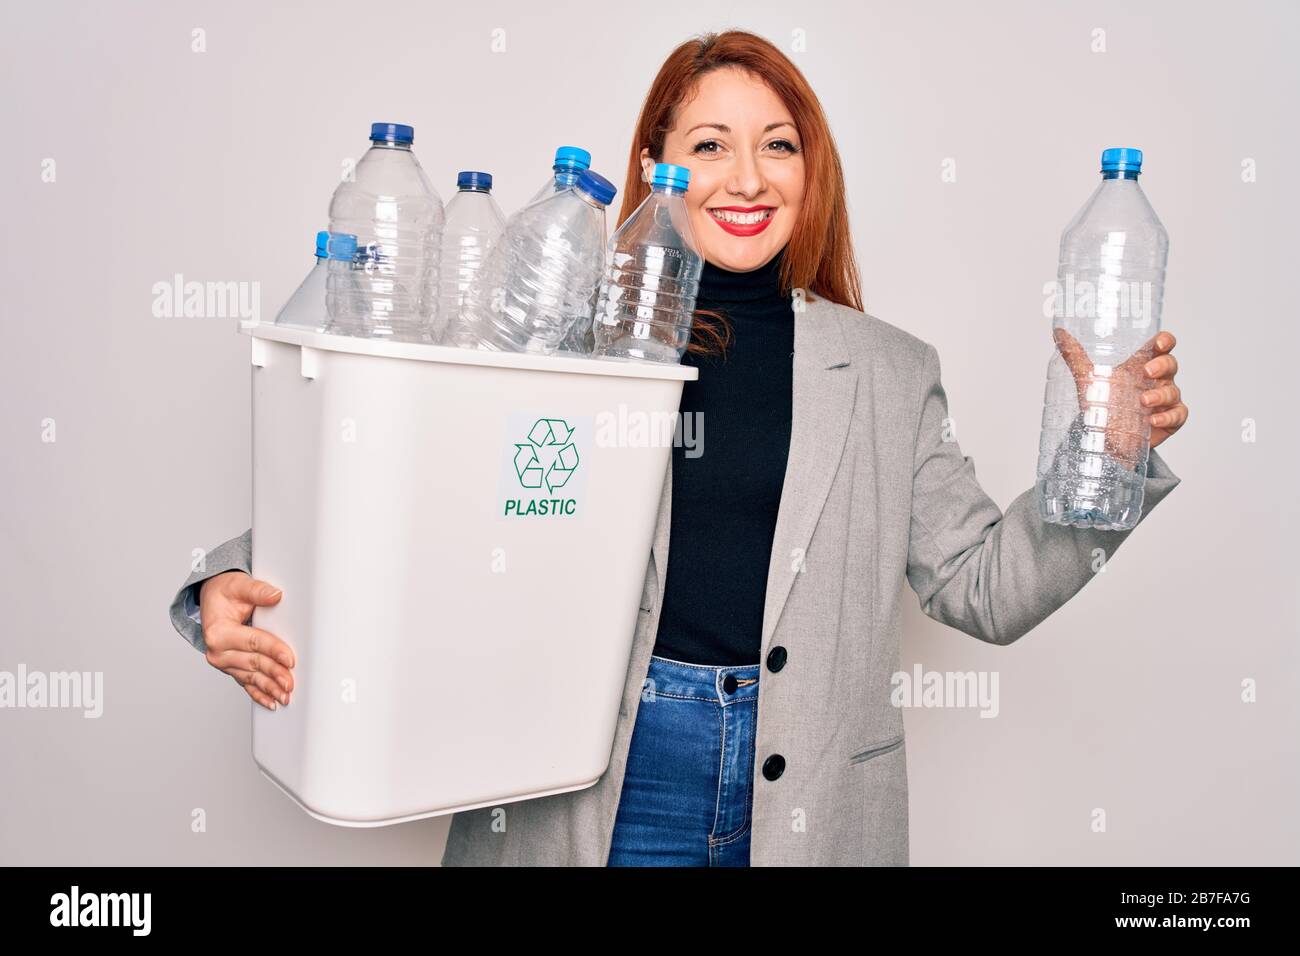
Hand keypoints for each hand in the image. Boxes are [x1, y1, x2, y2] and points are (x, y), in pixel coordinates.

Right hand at [199, 571, 294, 710]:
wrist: (212, 599)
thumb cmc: (225, 592)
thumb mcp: (239, 585)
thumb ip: (257, 590)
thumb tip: (275, 595)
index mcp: (218, 632)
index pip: (252, 642)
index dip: (272, 650)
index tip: (289, 659)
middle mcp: (218, 651)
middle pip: (253, 663)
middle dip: (274, 674)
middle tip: (290, 683)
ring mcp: (224, 662)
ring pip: (251, 676)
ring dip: (269, 688)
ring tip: (285, 696)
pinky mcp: (231, 667)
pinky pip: (246, 683)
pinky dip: (259, 694)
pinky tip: (271, 703)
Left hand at [1052, 328, 1187, 460]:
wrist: (1102, 439)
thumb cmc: (1101, 406)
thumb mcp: (1087, 379)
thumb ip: (1074, 355)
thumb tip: (1057, 332)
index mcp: (1139, 366)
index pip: (1160, 346)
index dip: (1165, 341)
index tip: (1159, 343)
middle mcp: (1155, 381)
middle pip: (1170, 364)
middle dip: (1162, 365)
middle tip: (1146, 372)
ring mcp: (1164, 401)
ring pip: (1173, 391)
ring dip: (1160, 394)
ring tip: (1143, 400)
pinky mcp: (1169, 420)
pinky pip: (1178, 415)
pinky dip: (1168, 416)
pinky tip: (1153, 420)